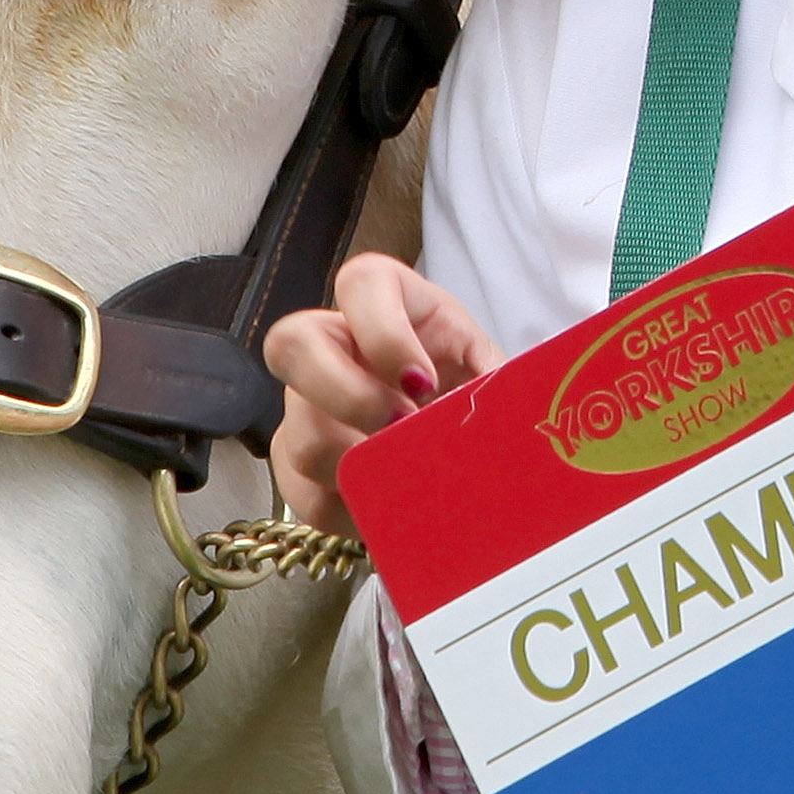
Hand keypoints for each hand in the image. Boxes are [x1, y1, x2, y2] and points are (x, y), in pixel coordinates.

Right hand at [267, 255, 497, 535]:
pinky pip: (303, 493)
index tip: (424, 383)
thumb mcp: (489, 370)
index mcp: (386, 301)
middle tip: (400, 429)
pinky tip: (389, 506)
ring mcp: (305, 403)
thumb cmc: (467, 385)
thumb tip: (502, 414)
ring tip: (409, 477)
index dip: (385, 333)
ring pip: (298, 434)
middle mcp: (331, 343)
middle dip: (348, 397)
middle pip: (292, 344)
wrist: (453, 436)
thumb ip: (495, 382)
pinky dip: (350, 510)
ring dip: (358, 466)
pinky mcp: (297, 462)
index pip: (360, 283)